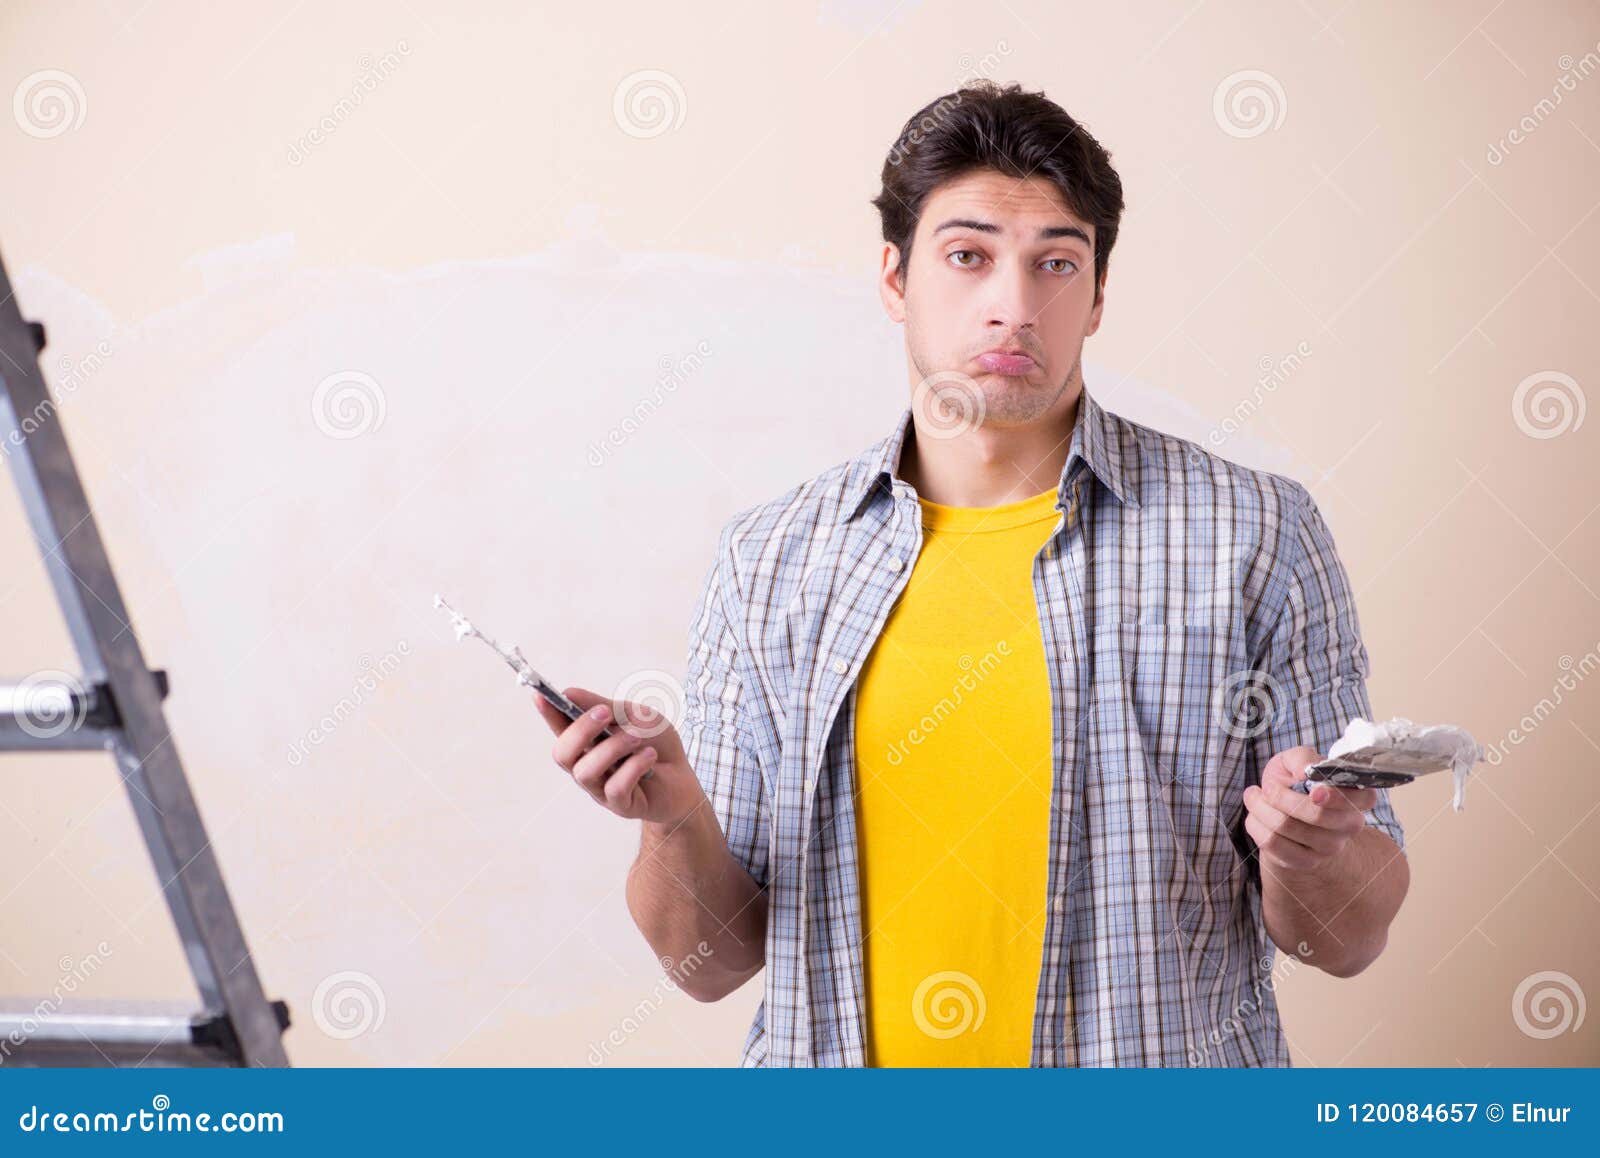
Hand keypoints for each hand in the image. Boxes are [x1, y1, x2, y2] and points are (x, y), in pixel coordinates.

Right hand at [534, 686, 705, 825]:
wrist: (685, 777)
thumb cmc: (656, 744)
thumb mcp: (635, 716)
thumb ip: (604, 707)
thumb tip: (568, 692)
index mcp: (587, 742)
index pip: (559, 727)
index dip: (547, 713)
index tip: (540, 694)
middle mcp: (587, 766)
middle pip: (562, 755)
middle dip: (580, 730)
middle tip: (606, 713)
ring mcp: (601, 789)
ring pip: (586, 772)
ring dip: (613, 748)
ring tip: (638, 738)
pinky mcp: (621, 805)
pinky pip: (615, 788)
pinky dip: (634, 767)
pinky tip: (650, 757)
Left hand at [1241, 746, 1376, 873]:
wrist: (1282, 808)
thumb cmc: (1294, 779)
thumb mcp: (1298, 758)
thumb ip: (1302, 759)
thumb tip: (1304, 773)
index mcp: (1357, 796)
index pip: (1363, 799)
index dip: (1336, 796)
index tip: (1312, 790)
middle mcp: (1350, 824)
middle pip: (1316, 815)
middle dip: (1281, 795)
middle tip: (1268, 786)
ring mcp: (1331, 847)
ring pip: (1288, 827)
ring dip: (1261, 807)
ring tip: (1254, 796)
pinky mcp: (1307, 861)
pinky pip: (1273, 844)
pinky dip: (1256, 824)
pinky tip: (1255, 815)